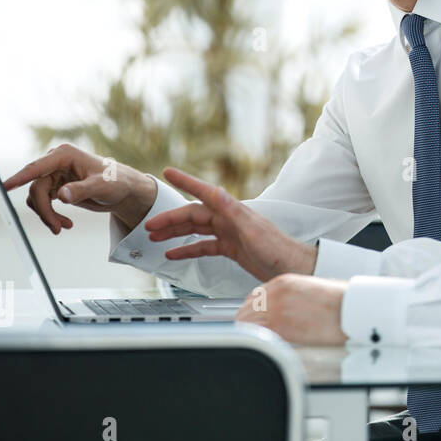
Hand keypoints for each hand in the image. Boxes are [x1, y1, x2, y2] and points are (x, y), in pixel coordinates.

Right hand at [2, 143, 155, 233]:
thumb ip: (81, 190)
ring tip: (65, 227)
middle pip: (35, 188)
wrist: (123, 190)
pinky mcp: (55, 187)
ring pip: (36, 198)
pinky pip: (42, 203)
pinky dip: (50, 216)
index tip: (4, 186)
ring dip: (47, 215)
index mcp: (64, 155)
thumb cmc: (116, 182)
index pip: (37, 168)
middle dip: (44, 211)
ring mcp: (53, 175)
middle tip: (58, 229)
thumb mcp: (101, 186)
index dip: (20, 177)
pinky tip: (65, 224)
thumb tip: (61, 195)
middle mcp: (55, 163)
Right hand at [145, 167, 317, 281]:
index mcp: (233, 211)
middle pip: (194, 215)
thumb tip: (216, 192)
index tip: (168, 172)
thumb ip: (233, 212)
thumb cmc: (277, 249)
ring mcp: (230, 233)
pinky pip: (204, 245)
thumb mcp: (252, 230)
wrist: (291, 267)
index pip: (204, 192)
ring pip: (196, 229)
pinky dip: (188, 248)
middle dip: (170, 219)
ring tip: (155, 238)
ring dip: (175, 232)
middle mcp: (230, 219)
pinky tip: (174, 253)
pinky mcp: (231, 247)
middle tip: (148, 226)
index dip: (186, 181)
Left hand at [237, 274, 346, 345]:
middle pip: (245, 313)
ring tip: (265, 346)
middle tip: (258, 338)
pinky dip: (261, 346)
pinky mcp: (280, 329)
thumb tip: (286, 312)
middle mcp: (276, 295)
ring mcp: (276, 311)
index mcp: (283, 283)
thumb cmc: (342, 302)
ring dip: (253, 337)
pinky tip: (271, 349)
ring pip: (247, 326)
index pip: (253, 299)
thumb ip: (292, 297)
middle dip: (249, 326)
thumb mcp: (312, 289)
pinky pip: (258, 339)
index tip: (256, 323)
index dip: (252, 314)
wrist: (354, 310)